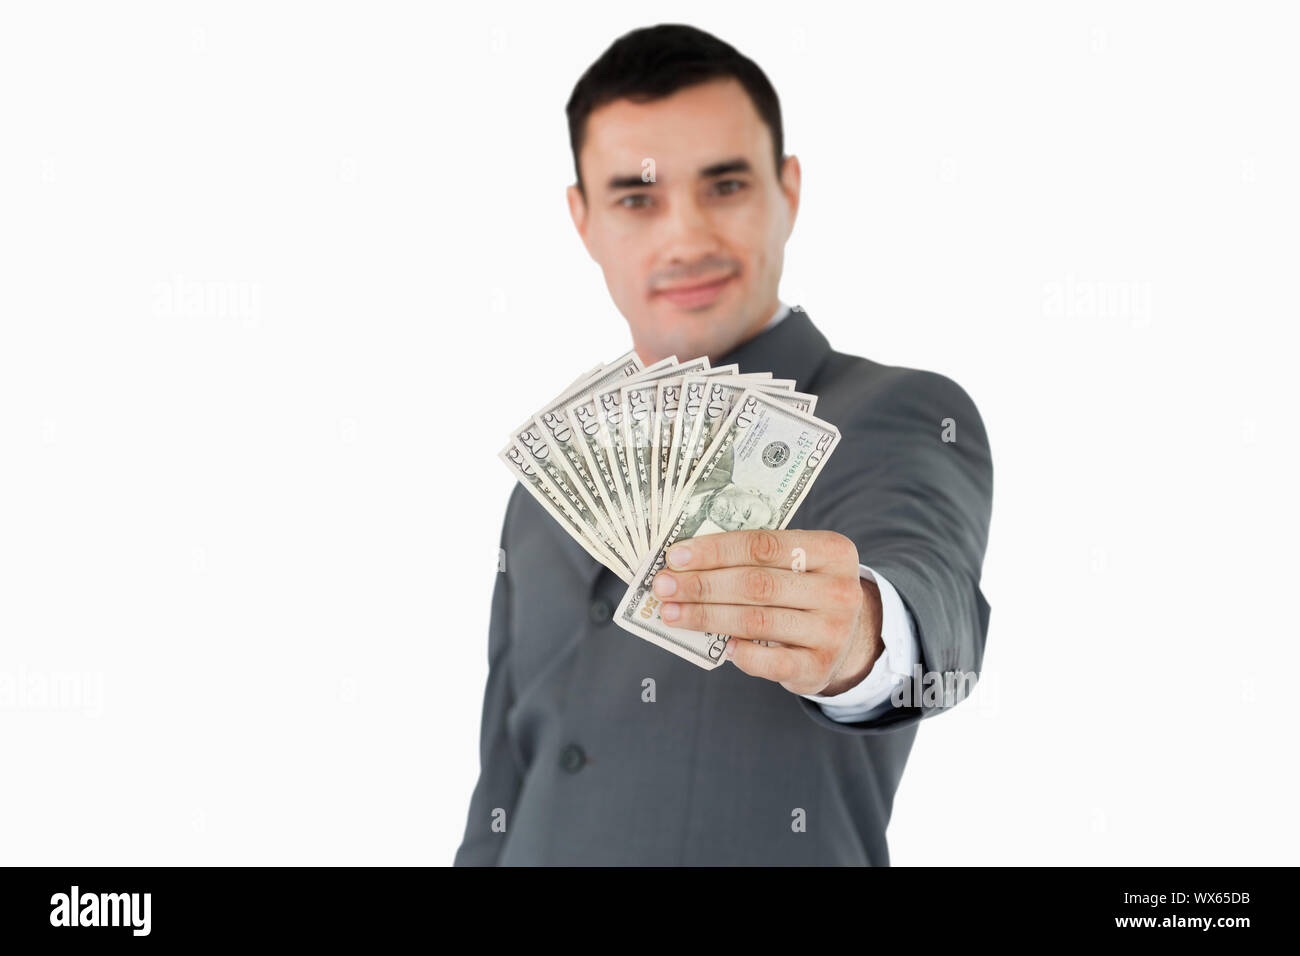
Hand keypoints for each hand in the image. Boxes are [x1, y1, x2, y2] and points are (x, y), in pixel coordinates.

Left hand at [652, 529, 883, 695]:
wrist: (847, 638)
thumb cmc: (803, 591)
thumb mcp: (795, 564)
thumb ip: (753, 559)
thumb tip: (685, 561)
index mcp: (832, 550)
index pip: (763, 545)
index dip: (714, 550)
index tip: (676, 556)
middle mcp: (839, 590)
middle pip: (756, 584)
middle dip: (702, 585)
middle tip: (663, 586)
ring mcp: (833, 632)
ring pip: (756, 622)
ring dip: (706, 617)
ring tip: (672, 613)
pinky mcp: (820, 667)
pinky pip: (770, 663)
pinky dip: (740, 654)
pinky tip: (719, 645)